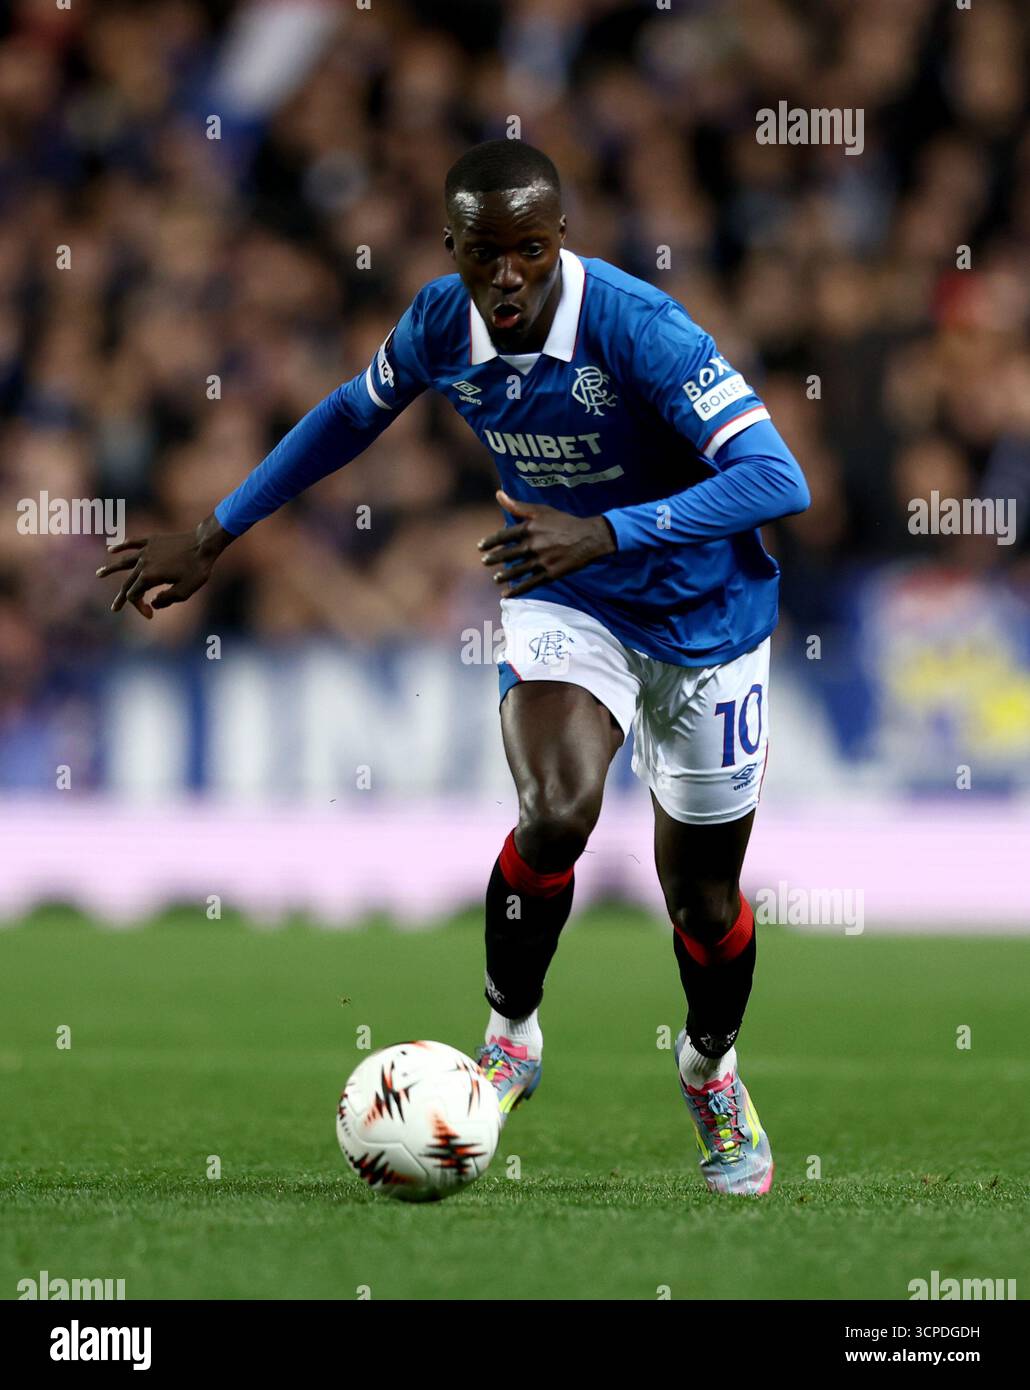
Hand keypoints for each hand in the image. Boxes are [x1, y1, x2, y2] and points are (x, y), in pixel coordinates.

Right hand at [95, 514, 232, 618]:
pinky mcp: (152, 540)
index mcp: (149, 576)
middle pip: (127, 583)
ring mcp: (146, 550)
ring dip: (111, 569)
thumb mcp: (185, 591)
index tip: (151, 614)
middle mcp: (143, 563)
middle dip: (121, 598)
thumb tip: (153, 602)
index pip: (134, 596)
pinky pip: (133, 543)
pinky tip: (112, 549)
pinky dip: (121, 546)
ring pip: (123, 561)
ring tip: (99, 575)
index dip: (139, 607)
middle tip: (114, 609)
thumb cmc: (197, 569)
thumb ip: (167, 599)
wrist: (204, 543)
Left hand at [478, 489, 615, 598]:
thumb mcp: (541, 510)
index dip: (490, 542)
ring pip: (517, 570)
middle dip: (494, 559)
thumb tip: (498, 494)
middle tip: (484, 562)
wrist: (589, 537)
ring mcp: (541, 561)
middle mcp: (533, 546)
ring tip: (495, 578)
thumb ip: (518, 506)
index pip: (503, 537)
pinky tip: (506, 594)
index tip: (480, 547)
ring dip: (504, 575)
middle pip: (508, 555)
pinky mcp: (550, 574)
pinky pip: (530, 584)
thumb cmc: (564, 521)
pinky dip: (517, 590)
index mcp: (529, 529)